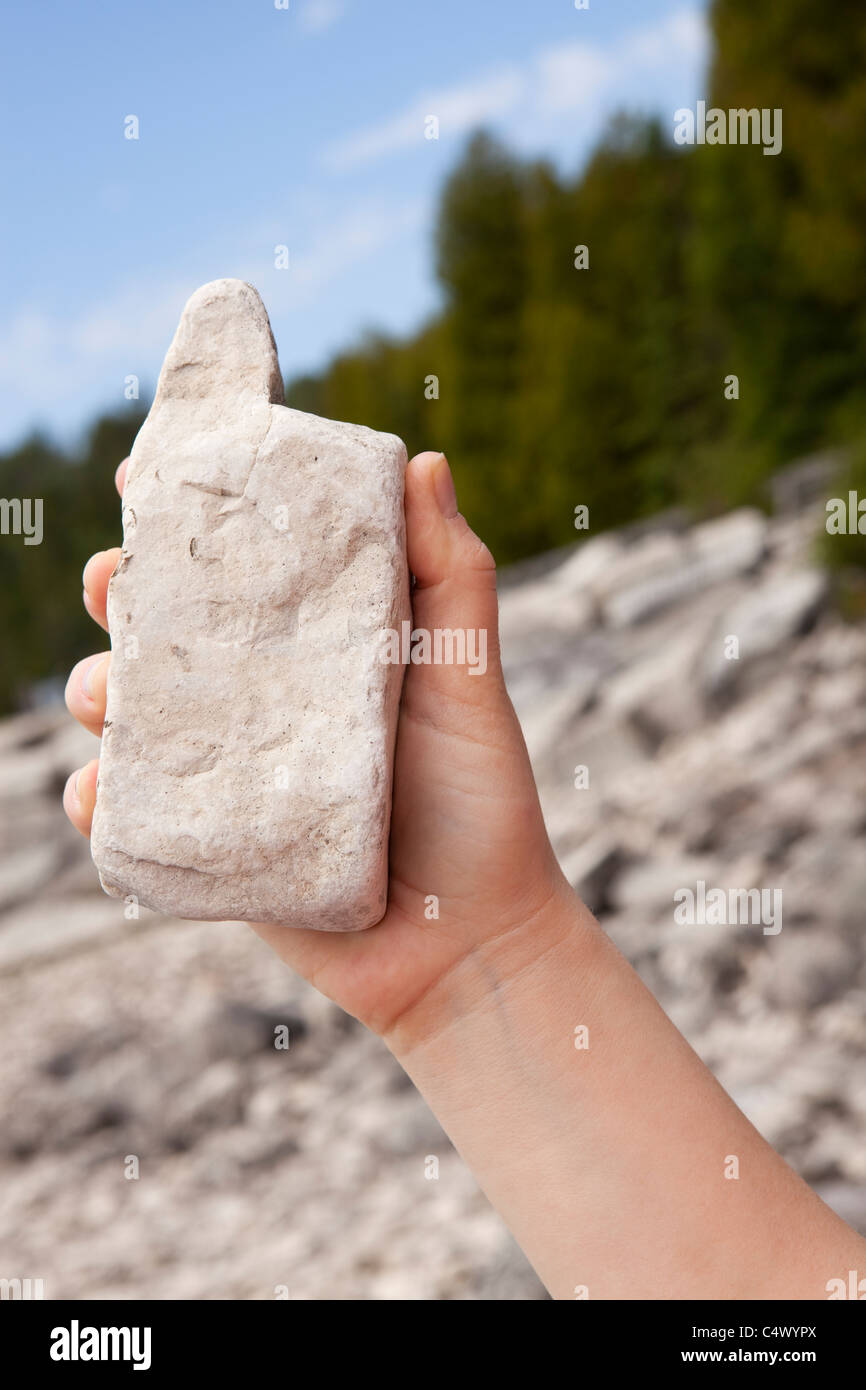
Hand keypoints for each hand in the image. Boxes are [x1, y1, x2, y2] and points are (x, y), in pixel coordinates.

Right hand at [65, 450, 576, 1044]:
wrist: (472, 945)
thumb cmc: (482, 803)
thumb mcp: (470, 679)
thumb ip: (454, 576)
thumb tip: (424, 460)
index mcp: (323, 647)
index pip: (246, 567)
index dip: (192, 518)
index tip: (152, 470)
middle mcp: (268, 702)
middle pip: (171, 632)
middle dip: (125, 595)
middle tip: (116, 581)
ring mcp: (234, 773)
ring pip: (136, 716)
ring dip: (100, 689)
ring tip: (109, 691)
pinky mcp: (212, 844)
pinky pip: (131, 815)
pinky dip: (98, 797)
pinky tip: (100, 785)